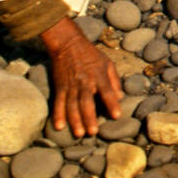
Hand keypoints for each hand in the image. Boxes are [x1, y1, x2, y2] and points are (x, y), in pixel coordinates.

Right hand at [41, 17, 120, 136]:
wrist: (68, 43)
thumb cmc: (91, 55)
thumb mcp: (108, 63)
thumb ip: (114, 80)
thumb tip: (120, 97)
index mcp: (99, 76)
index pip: (108, 91)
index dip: (112, 104)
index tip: (116, 116)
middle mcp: (85, 82)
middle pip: (87, 102)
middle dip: (89, 117)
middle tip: (93, 132)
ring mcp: (71, 85)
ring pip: (72, 105)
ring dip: (74, 120)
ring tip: (79, 133)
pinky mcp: (59, 86)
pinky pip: (58, 102)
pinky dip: (57, 114)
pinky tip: (58, 126)